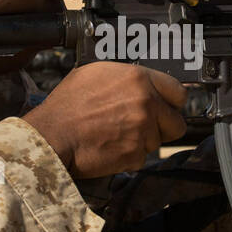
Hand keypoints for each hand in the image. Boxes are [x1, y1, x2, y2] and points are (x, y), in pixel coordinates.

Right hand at [22, 62, 187, 177]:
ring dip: (142, 142)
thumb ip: (126, 77)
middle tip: (143, 127)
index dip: (172, 103)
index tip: (166, 108)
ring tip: (116, 135)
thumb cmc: (67, 105)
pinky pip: (142, 158)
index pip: (178, 92)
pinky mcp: (135, 155)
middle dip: (163, 127)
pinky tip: (110, 147)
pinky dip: (129, 156)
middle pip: (176, 123)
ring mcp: (143, 131)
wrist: (52, 135)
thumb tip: (142, 82)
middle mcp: (146, 103)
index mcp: (138, 79)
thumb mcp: (94, 73)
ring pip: (157, 142)